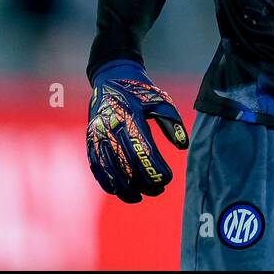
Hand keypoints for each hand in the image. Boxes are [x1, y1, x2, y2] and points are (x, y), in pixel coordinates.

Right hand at [86, 59, 188, 202]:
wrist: (110, 77)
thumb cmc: (140, 91)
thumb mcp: (160, 100)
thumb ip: (172, 122)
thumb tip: (183, 146)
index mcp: (130, 116)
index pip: (143, 150)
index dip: (155, 169)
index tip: (168, 179)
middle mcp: (111, 127)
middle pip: (127, 164)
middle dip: (144, 182)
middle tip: (159, 190)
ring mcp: (97, 135)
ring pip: (110, 170)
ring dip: (126, 188)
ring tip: (141, 195)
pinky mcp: (90, 140)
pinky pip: (97, 167)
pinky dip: (108, 183)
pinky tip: (121, 192)